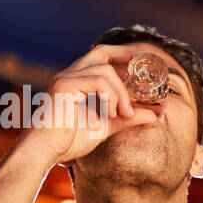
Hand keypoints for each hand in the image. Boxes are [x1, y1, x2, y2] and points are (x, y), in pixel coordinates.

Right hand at [29, 44, 138, 164]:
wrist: (47, 151)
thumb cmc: (70, 140)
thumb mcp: (107, 126)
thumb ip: (128, 118)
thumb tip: (155, 114)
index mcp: (79, 80)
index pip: (104, 57)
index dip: (125, 56)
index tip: (146, 64)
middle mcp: (71, 74)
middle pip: (103, 51)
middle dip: (127, 56)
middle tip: (145, 73)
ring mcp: (66, 77)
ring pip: (105, 70)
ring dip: (122, 93)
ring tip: (125, 114)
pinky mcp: (64, 85)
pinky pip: (98, 82)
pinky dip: (111, 97)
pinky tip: (110, 114)